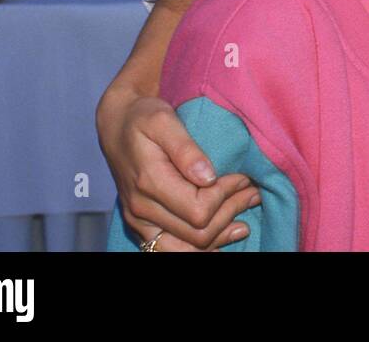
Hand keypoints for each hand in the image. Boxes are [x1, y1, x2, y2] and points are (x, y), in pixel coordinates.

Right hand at [97, 85, 257, 249]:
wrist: (116, 125)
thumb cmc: (143, 117)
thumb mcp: (163, 119)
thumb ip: (185, 149)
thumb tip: (208, 177)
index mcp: (149, 182)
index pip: (198, 210)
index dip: (226, 196)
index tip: (242, 176)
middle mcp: (141, 209)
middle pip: (198, 233)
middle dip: (231, 213)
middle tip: (252, 192)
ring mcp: (140, 221)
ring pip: (188, 248)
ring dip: (221, 235)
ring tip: (245, 216)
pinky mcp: (142, 226)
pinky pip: (173, 250)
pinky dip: (202, 247)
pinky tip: (223, 235)